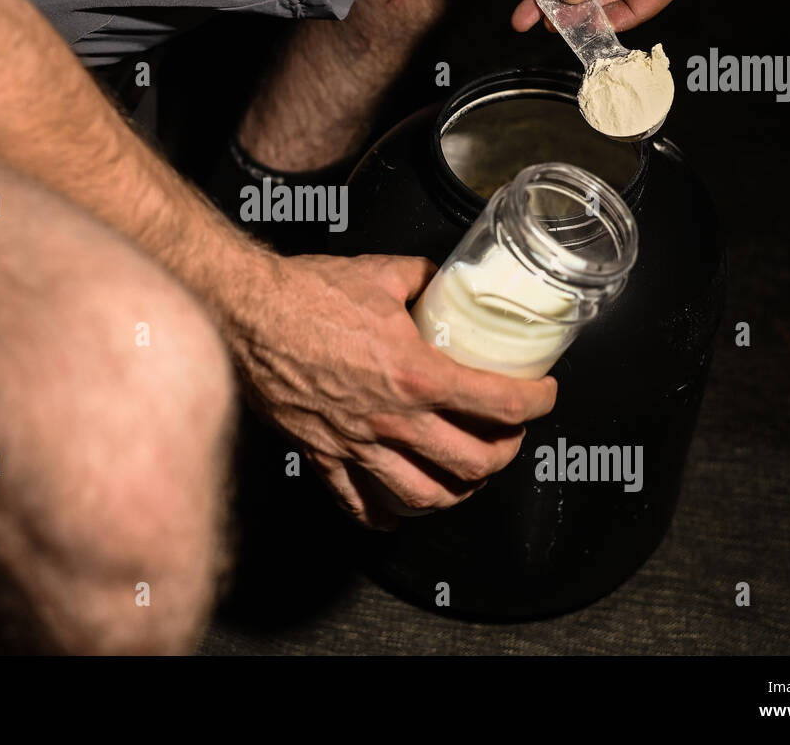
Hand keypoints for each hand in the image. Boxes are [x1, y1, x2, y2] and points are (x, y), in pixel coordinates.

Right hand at [222, 253, 556, 528]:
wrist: (246, 313)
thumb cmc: (305, 294)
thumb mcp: (383, 274)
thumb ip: (423, 280)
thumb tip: (442, 280)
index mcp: (416, 374)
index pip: (500, 404)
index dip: (536, 403)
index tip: (544, 395)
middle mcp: (392, 419)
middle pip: (473, 463)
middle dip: (505, 454)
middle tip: (509, 438)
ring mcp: (357, 444)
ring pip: (423, 496)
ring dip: (456, 492)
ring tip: (465, 478)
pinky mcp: (322, 455)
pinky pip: (359, 504)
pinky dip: (385, 516)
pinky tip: (398, 511)